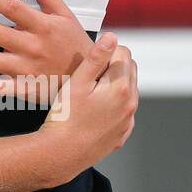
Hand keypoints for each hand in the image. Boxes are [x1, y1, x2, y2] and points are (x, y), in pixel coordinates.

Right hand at [35, 32, 138, 184]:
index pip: (123, 53)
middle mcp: (130, 104)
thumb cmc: (65, 118)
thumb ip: (96, 58)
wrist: (61, 153)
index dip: (105, 52)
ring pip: (127, 91)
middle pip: (129, 70)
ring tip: (88, 93)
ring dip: (113, 85)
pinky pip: (122, 111)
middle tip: (88, 74)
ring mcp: (127, 121)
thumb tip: (112, 37)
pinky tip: (92, 110)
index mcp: (121, 88)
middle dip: (112, 66)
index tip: (90, 61)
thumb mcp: (77, 82)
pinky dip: (112, 105)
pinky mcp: (121, 133)